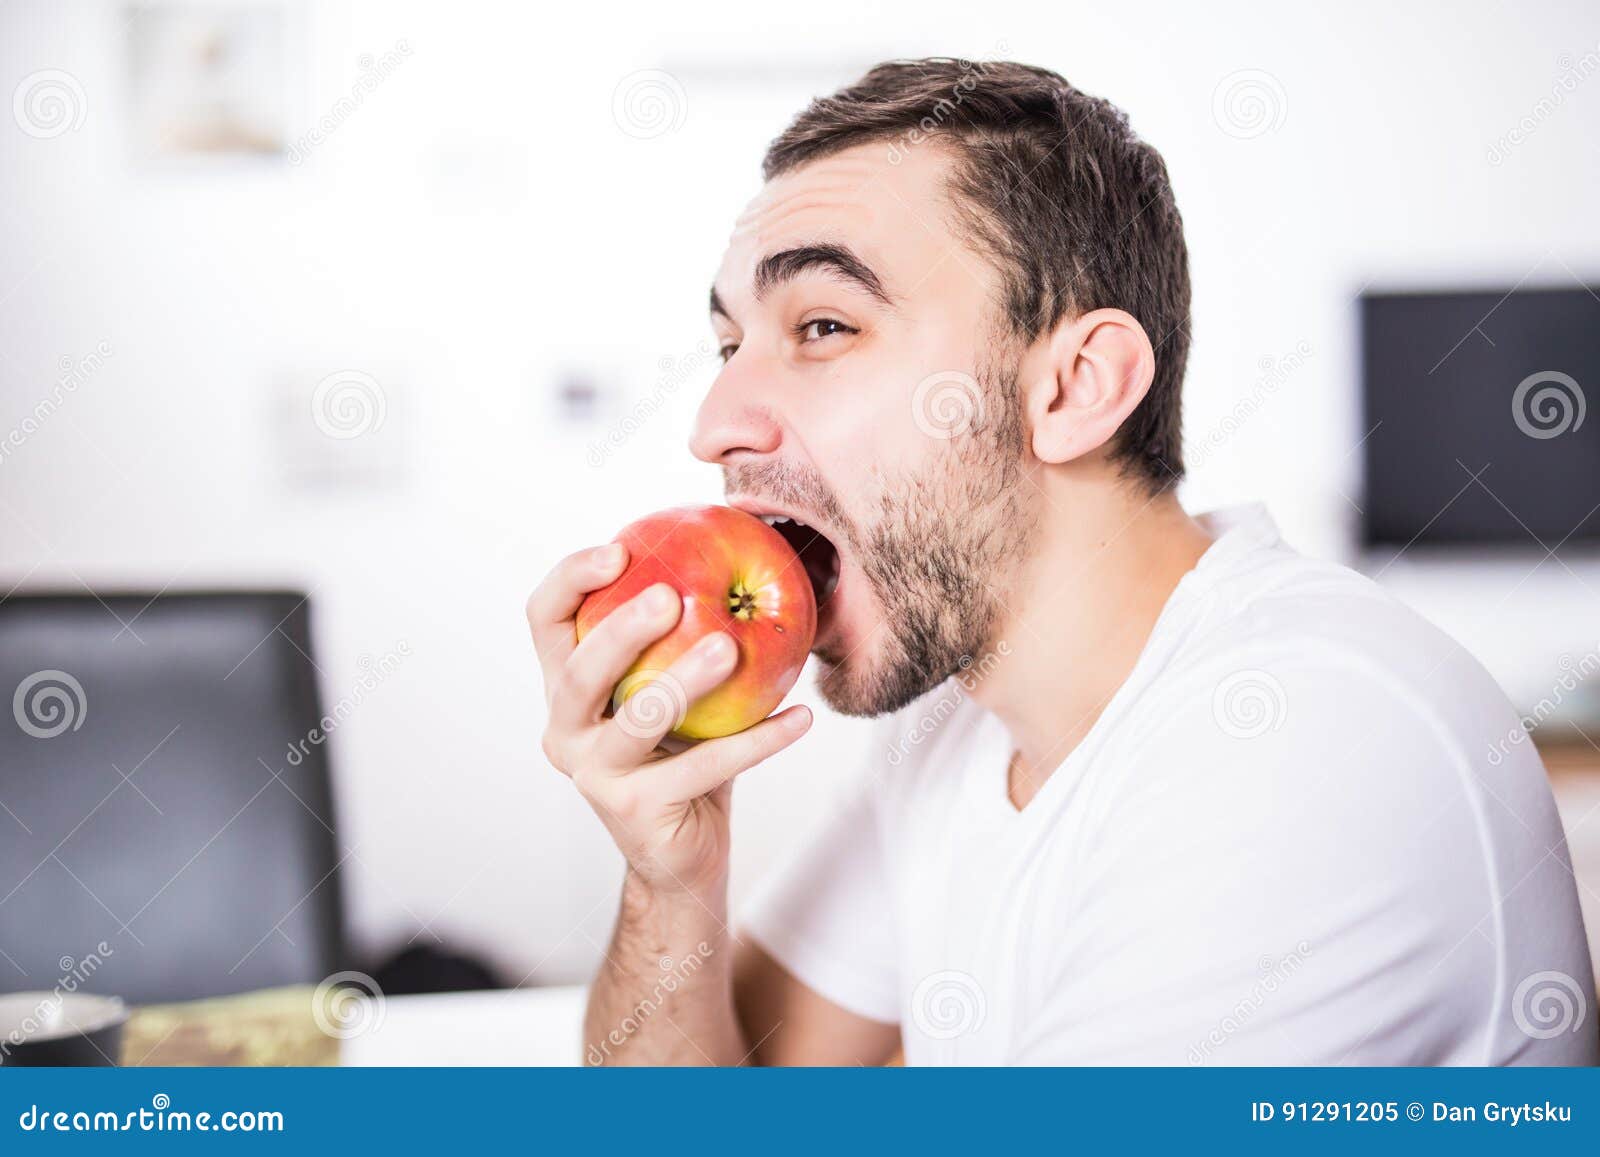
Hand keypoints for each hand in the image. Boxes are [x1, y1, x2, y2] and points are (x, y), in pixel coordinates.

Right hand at [527, 543, 811, 896]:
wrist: (679, 852)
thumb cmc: (680, 754)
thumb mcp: (671, 687)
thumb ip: (682, 633)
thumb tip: (741, 550)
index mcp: (565, 688)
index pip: (546, 620)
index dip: (572, 578)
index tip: (623, 548)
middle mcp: (566, 729)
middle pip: (580, 671)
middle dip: (622, 629)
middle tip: (672, 596)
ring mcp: (595, 775)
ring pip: (638, 719)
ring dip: (686, 679)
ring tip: (731, 648)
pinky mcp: (636, 811)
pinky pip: (705, 766)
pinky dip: (757, 740)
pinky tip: (799, 717)